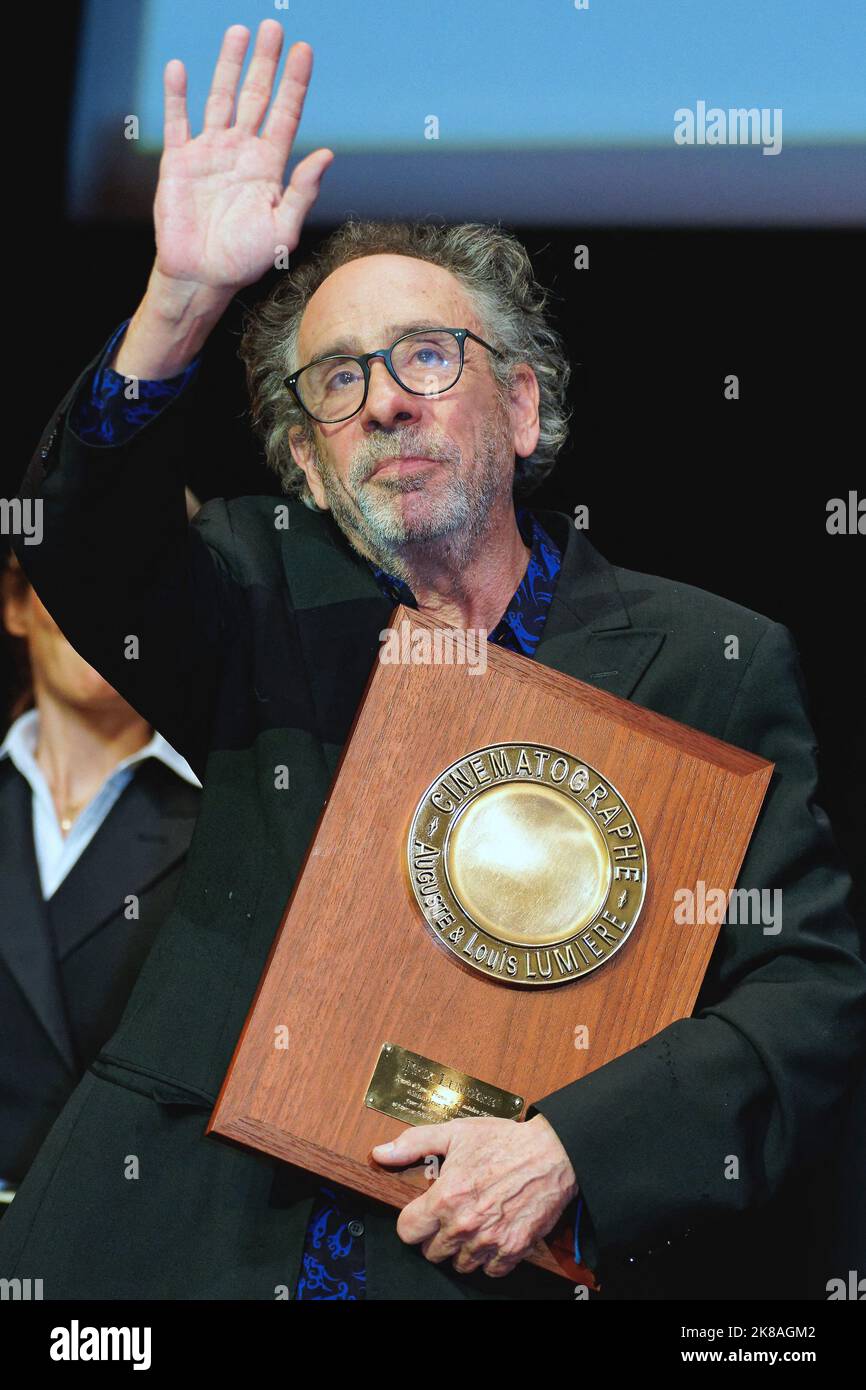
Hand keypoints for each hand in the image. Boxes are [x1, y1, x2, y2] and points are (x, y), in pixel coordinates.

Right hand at [155, 20, 332, 291]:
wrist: (203, 277)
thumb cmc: (245, 260)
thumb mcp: (282, 229)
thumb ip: (302, 191)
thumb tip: (327, 154)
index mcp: (267, 165)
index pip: (284, 114)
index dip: (294, 83)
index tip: (304, 51)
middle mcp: (240, 151)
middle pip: (254, 96)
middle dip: (264, 62)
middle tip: (274, 26)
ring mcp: (209, 152)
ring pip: (219, 98)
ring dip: (227, 65)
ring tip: (238, 32)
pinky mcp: (178, 161)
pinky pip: (177, 121)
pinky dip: (177, 95)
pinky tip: (179, 68)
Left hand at [372, 1113, 577, 1277]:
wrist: (552, 1153)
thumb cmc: (504, 1141)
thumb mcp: (455, 1132)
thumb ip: (413, 1143)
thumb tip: (381, 1153)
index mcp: (446, 1197)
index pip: (407, 1232)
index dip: (412, 1221)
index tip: (422, 1213)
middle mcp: (464, 1224)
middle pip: (431, 1252)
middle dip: (436, 1235)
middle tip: (451, 1215)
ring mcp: (489, 1240)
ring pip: (459, 1264)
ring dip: (462, 1249)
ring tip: (472, 1224)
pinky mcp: (512, 1250)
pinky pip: (490, 1270)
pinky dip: (489, 1258)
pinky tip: (492, 1235)